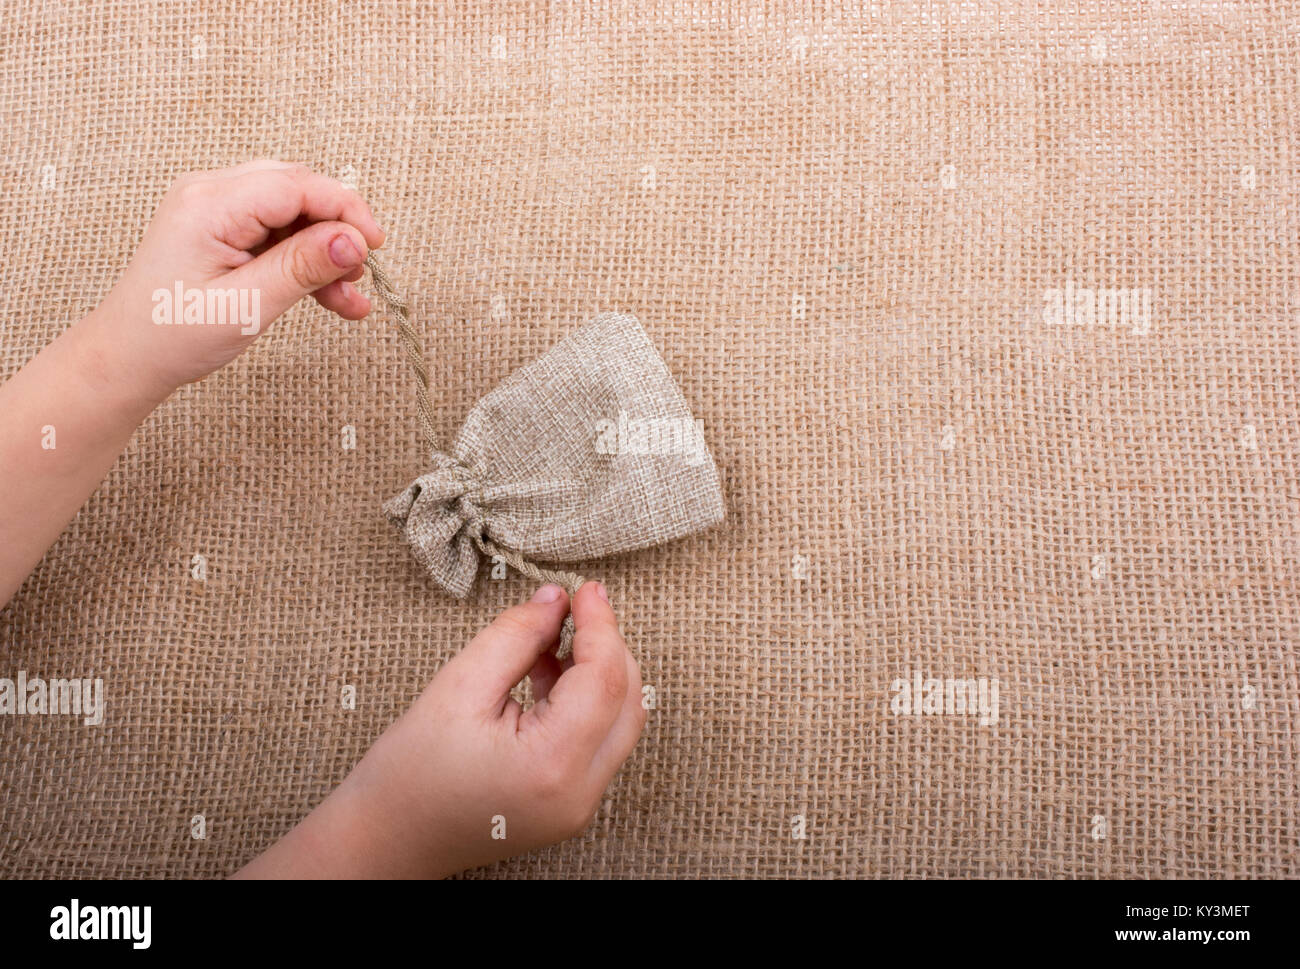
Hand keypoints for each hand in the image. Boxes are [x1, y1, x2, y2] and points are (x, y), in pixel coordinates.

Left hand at [83, 160, 384, 401]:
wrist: (128, 359)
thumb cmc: (174, 335)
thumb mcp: (247, 305)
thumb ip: (302, 267)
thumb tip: (353, 240)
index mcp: (209, 205)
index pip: (296, 185)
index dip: (344, 209)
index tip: (376, 245)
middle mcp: (209, 194)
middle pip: (297, 190)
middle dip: (338, 228)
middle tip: (363, 270)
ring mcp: (214, 209)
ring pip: (292, 212)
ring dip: (325, 250)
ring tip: (349, 295)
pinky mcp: (221, 229)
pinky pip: (277, 232)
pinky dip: (306, 260)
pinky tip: (332, 296)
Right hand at [236, 582, 646, 877]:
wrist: (386, 838)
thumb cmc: (410, 772)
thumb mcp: (459, 686)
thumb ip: (516, 636)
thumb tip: (556, 600)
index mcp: (552, 764)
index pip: (605, 678)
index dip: (600, 624)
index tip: (586, 588)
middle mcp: (580, 793)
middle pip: (627, 699)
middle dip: (606, 645)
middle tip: (573, 607)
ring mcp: (580, 806)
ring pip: (620, 720)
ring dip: (598, 672)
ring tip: (551, 639)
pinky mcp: (571, 805)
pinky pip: (600, 741)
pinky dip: (586, 701)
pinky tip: (547, 673)